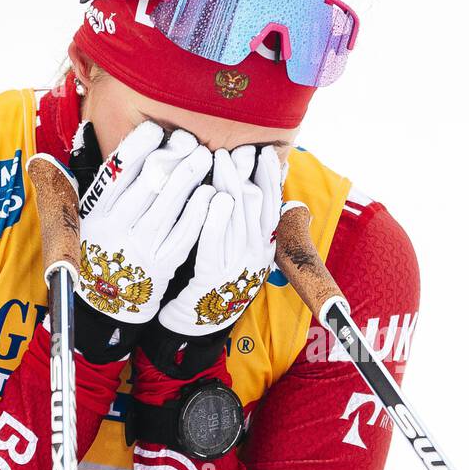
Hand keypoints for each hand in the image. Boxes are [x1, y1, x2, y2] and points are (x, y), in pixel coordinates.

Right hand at [74, 121, 214, 325]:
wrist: (106, 303)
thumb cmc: (104, 248)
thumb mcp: (89, 218)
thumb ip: (103, 186)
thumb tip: (93, 150)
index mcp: (94, 211)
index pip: (116, 172)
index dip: (137, 147)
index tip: (157, 129)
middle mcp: (114, 228)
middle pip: (145, 185)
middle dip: (170, 158)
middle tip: (189, 140)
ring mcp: (139, 249)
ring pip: (167, 207)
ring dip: (188, 178)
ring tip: (205, 157)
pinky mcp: (161, 266)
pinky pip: (183, 236)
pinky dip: (199, 213)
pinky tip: (212, 194)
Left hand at [157, 144, 282, 336]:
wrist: (196, 322)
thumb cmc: (213, 276)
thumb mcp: (238, 248)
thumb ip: (247, 220)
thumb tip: (261, 183)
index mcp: (263, 245)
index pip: (272, 204)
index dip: (269, 177)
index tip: (262, 152)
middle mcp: (255, 254)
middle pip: (255, 205)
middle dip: (246, 172)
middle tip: (236, 148)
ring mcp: (237, 265)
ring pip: (236, 217)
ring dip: (229, 184)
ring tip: (217, 157)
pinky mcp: (214, 275)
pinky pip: (216, 240)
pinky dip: (215, 215)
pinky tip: (211, 195)